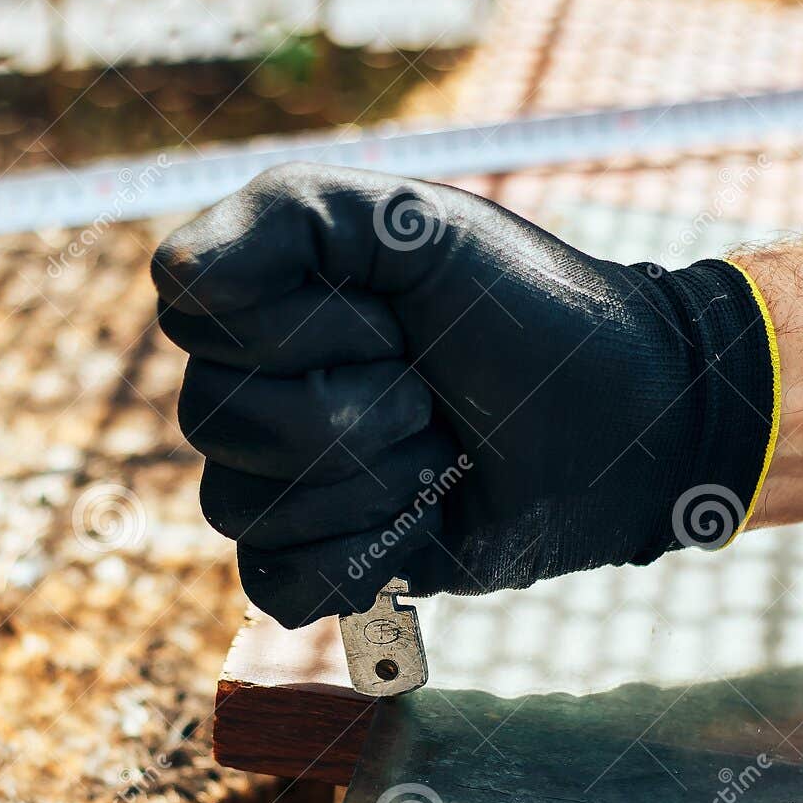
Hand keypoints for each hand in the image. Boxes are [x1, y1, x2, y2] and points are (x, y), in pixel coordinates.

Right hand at [152, 165, 776, 626]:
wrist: (629, 427)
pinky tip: (418, 527)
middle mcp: (265, 388)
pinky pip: (276, 584)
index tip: (395, 316)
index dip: (300, 326)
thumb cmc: (534, 315)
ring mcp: (295, 482)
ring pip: (240, 506)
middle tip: (434, 396)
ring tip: (440, 458)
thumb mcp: (419, 228)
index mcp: (272, 298)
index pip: (197, 318)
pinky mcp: (333, 563)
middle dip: (352, 411)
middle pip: (216, 421)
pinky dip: (355, 562)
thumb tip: (174, 279)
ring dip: (368, 484)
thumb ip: (289, 218)